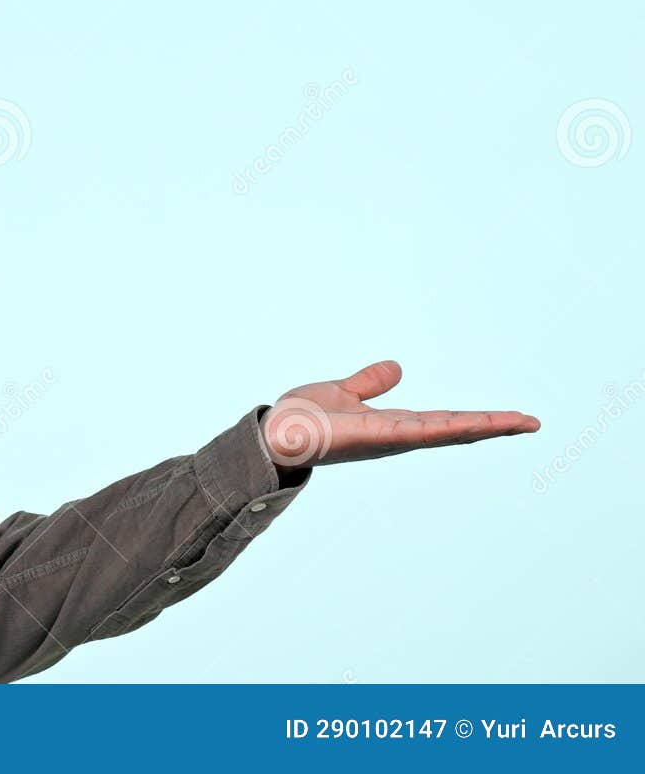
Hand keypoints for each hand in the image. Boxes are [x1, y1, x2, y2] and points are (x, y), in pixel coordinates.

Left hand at [260, 360, 539, 469]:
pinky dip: (443, 428)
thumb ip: (369, 383)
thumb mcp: (342, 392)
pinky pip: (415, 431)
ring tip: (520, 422)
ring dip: (482, 427)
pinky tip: (470, 425)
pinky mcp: (373, 437)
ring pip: (445, 432)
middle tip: (533, 422)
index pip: (445, 420)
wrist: (272, 435)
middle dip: (494, 426)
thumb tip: (396, 368)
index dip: (478, 419)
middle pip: (455, 429)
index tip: (513, 418)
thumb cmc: (302, 420)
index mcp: (394, 425)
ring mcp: (388, 439)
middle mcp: (397, 436)